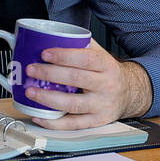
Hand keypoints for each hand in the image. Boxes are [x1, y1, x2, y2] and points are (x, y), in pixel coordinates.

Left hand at [22, 46, 152, 129]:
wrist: (129, 93)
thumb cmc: (107, 72)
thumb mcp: (100, 55)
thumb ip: (80, 45)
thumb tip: (50, 36)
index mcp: (106, 66)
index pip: (86, 59)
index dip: (64, 56)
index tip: (45, 53)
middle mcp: (106, 86)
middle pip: (76, 79)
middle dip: (50, 74)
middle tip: (31, 69)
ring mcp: (101, 105)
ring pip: (72, 104)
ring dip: (48, 98)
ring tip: (31, 91)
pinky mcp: (96, 121)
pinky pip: (72, 124)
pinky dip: (53, 122)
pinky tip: (39, 116)